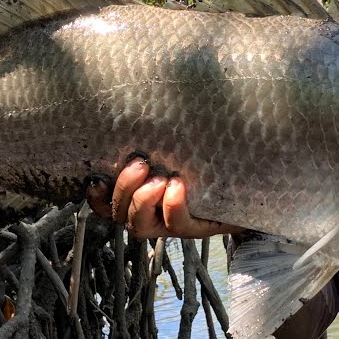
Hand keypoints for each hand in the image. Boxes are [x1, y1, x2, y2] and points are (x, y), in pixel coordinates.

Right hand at [86, 156, 245, 239]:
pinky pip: (176, 223)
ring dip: (143, 200)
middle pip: (119, 212)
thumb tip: (142, 108)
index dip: (96, 196)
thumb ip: (158, 145)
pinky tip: (178, 185)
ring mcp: (168, 226)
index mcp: (137, 199)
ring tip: (158, 179)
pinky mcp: (192, 229)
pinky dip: (173, 205)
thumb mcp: (176, 155)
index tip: (96, 179)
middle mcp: (148, 216)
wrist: (242, 195)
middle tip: (140, 164)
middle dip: (124, 188)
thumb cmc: (202, 170)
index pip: (105, 203)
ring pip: (139, 224)